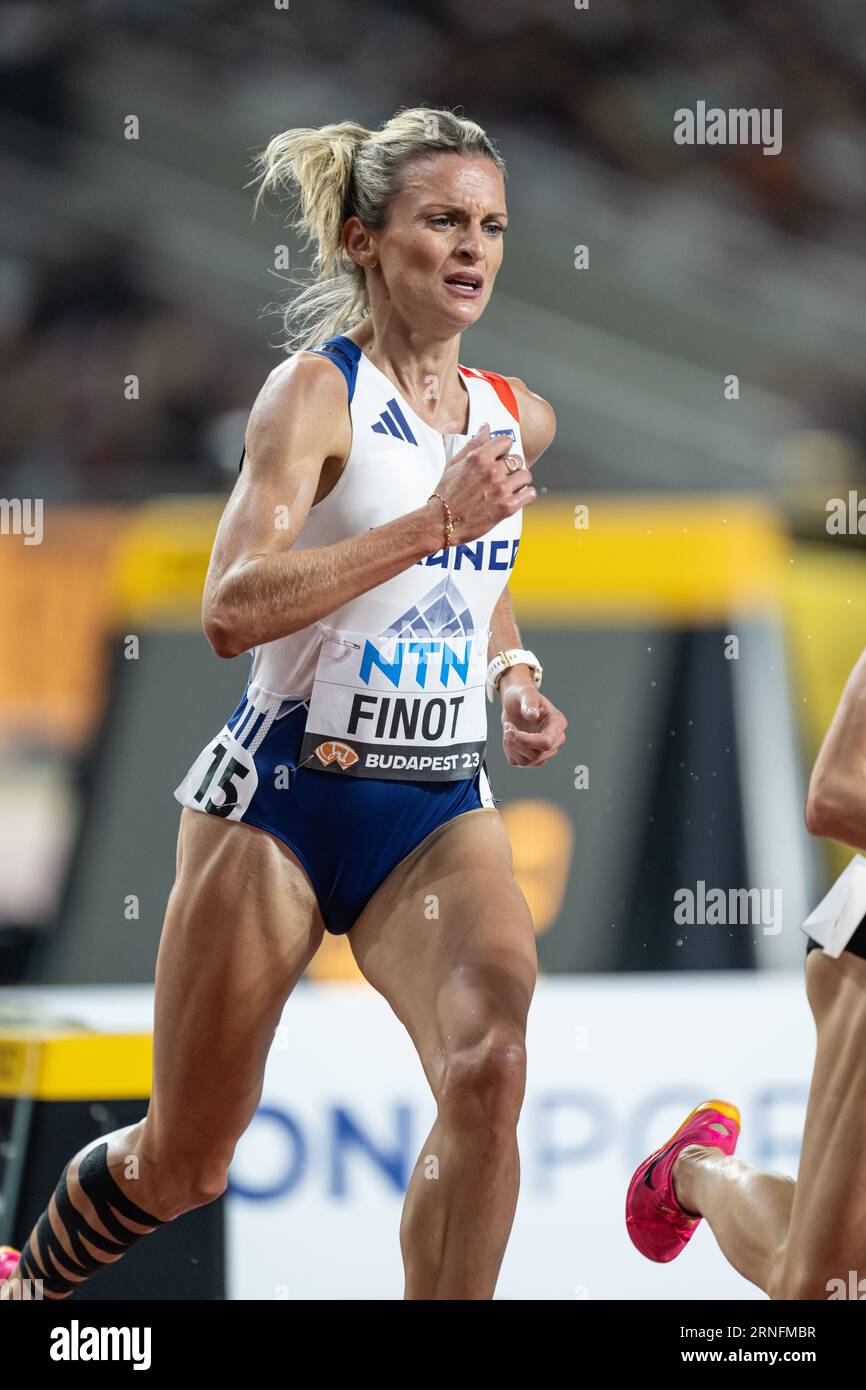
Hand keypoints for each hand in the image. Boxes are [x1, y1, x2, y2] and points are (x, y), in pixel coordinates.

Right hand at [429, 423, 536, 544]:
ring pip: (526, 475)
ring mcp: (500, 489)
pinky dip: (527, 495)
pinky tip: (518, 497)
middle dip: (512, 467)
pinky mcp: (506, 507)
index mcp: (478, 458)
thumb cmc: (446, 493)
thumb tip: (486, 427)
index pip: (506, 441)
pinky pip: (529, 494)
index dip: (504, 449)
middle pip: (518, 459)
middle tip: (503, 476)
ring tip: (511, 487)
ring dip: (520, 481)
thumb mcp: (455, 463)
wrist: (441, 522)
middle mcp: (491, 471)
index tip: (500, 457)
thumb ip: (474, 443)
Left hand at [500, 682, 567, 766]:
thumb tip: (533, 715)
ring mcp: (544, 750)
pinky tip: (509, 738)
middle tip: (508, 727)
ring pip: (528, 761)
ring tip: (509, 730)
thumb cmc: (523, 696)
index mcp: (557, 723)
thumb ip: (530, 702)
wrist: (515, 703)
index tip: (510, 730)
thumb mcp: (525, 693)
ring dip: (512, 746)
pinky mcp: (532, 756)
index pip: (547, 742)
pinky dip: (510, 750)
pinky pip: (518, 762)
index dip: (527, 741)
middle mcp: (555, 739)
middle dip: (517, 742)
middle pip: (537, 755)